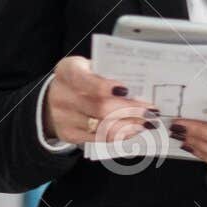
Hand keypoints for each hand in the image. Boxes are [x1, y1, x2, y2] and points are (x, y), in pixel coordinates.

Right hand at [42, 56, 158, 145]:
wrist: (56, 97)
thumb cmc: (82, 80)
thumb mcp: (90, 69)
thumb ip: (108, 75)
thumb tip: (140, 88)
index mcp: (68, 71)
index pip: (86, 80)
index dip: (105, 86)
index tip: (127, 90)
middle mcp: (62, 95)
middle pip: (99, 107)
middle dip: (130, 110)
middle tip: (150, 110)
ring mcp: (63, 117)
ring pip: (102, 126)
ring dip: (129, 125)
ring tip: (146, 122)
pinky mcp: (68, 133)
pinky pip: (98, 138)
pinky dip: (119, 135)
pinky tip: (132, 131)